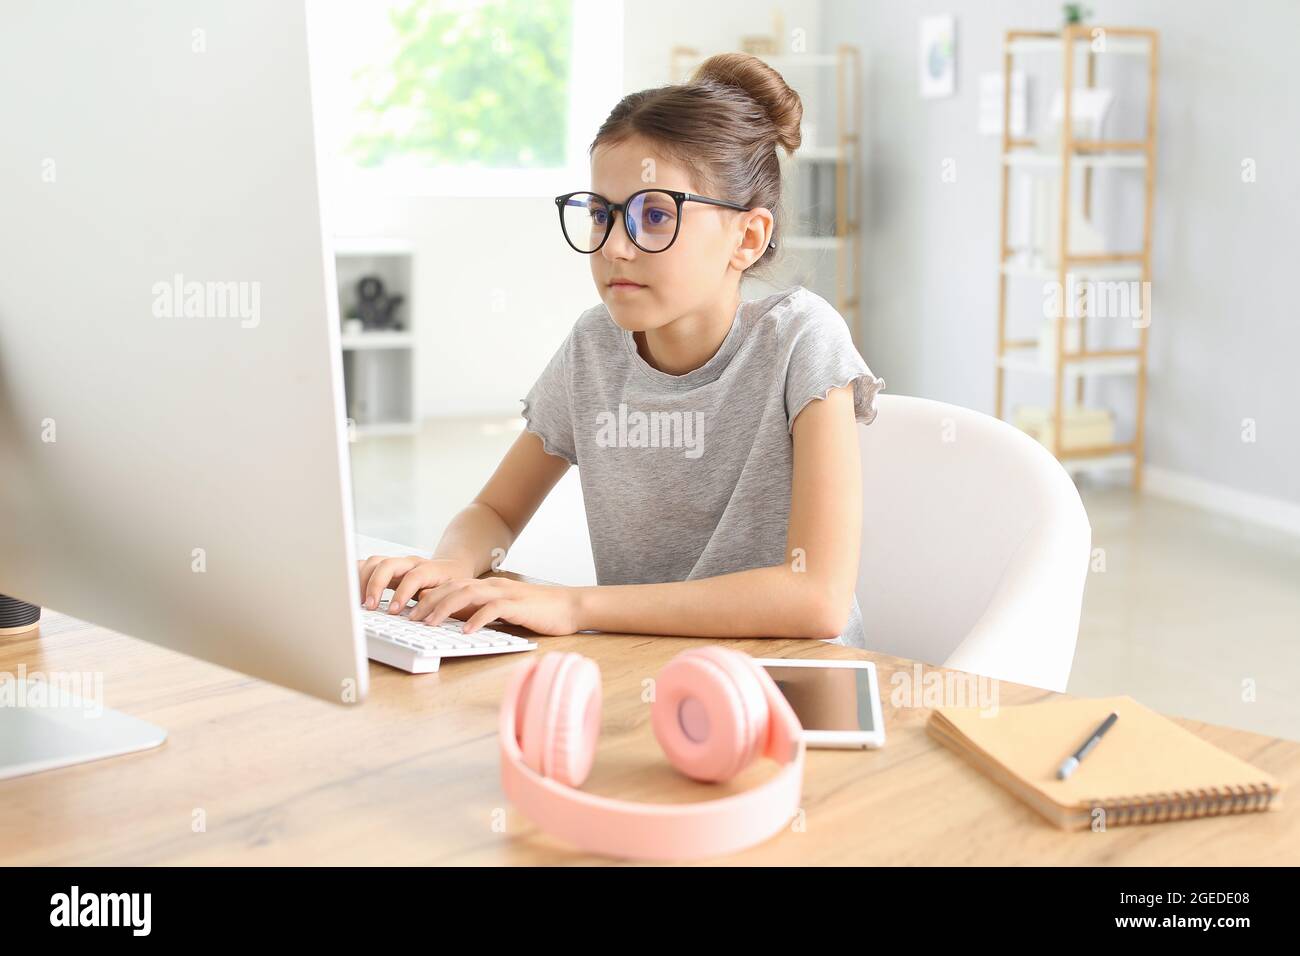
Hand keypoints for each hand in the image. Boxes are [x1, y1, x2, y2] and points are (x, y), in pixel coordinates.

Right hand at [356, 554, 474, 611]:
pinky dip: (356, 576)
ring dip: (362, 580)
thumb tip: (420, 607)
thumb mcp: (449, 592)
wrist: (450, 568)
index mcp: (427, 569)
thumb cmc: (450, 583)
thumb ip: (435, 598)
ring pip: (374, 562)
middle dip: (376, 585)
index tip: (394, 611)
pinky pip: (367, 566)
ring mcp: (396, 563)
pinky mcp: (386, 568)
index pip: (412, 577)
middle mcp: (409, 563)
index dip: (402, 593)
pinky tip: (352, 592)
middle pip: (387, 564)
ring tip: (358, 603)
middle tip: (371, 607)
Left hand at [407, 577, 582, 635]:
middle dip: (429, 602)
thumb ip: (482, 612)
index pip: (451, 587)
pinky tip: (465, 631)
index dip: (429, 597)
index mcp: (487, 587)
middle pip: (453, 588)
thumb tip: (455, 623)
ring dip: (445, 608)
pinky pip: (494, 610)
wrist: (569, 607)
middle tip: (410, 617)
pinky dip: (477, 619)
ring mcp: (505, 594)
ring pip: (468, 595)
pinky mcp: (518, 606)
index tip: (410, 610)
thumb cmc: (536, 612)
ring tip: (429, 623)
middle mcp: (492, 586)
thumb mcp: (503, 611)